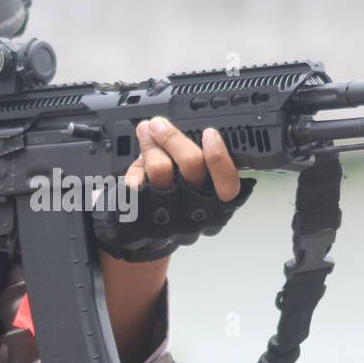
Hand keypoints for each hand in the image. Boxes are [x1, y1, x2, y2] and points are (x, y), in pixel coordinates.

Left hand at [92, 117, 254, 262]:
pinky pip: (137, 181)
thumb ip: (200, 163)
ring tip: (146, 132)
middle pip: (191, 165)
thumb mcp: (197, 188)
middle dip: (173, 137)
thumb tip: (189, 129)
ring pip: (160, 169)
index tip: (209, 134)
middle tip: (160, 124)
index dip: (220, 158)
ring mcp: (168, 214)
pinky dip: (135, 165)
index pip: (228, 184)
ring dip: (151, 144)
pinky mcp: (142, 214)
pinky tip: (136, 160)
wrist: (145, 238)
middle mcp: (195, 212)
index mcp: (216, 205)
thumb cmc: (176, 206)